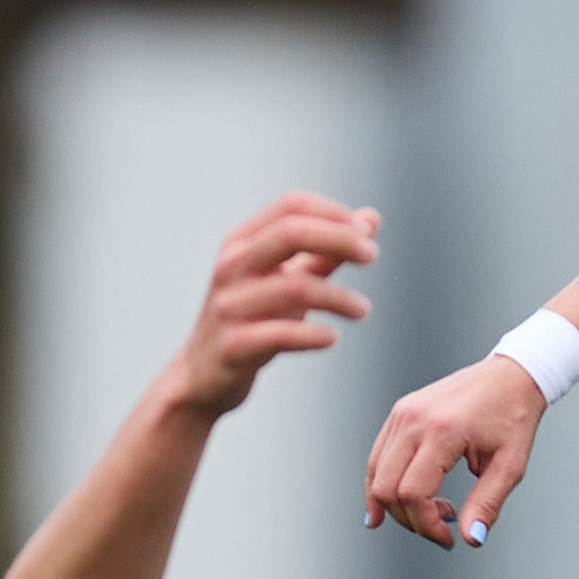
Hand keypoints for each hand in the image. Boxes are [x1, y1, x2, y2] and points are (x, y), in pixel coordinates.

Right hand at [164, 195, 379, 418]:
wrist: (205, 373)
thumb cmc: (254, 318)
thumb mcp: (287, 279)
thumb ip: (328, 251)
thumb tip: (371, 218)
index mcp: (242, 242)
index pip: (292, 205)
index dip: (334, 214)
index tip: (366, 235)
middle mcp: (232, 266)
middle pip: (291, 232)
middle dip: (340, 240)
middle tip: (373, 257)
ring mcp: (229, 305)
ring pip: (295, 287)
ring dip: (339, 297)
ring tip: (363, 309)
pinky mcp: (234, 346)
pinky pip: (282, 334)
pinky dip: (315, 334)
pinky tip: (332, 338)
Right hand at [364, 353, 551, 547]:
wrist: (510, 377)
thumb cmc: (513, 417)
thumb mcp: (510, 465)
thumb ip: (488, 504)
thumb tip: (472, 539)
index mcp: (443, 431)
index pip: (413, 493)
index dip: (426, 525)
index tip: (450, 538)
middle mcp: (414, 420)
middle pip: (387, 488)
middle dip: (410, 520)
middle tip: (442, 527)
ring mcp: (402, 414)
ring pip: (377, 474)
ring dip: (396, 505)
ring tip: (430, 511)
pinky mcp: (399, 413)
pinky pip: (379, 457)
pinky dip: (383, 484)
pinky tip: (393, 504)